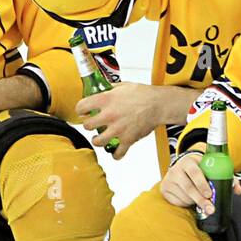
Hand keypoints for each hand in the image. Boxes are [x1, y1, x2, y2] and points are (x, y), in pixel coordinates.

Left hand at [76, 83, 194, 158]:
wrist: (159, 105)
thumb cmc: (144, 94)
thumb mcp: (123, 86)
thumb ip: (110, 89)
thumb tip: (102, 89)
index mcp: (105, 100)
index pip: (81, 107)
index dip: (80, 110)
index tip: (82, 112)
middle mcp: (109, 115)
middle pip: (87, 126)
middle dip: (89, 125)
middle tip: (92, 124)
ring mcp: (117, 129)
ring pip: (97, 141)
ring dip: (97, 140)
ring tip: (100, 138)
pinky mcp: (127, 139)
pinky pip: (117, 153)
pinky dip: (116, 154)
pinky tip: (115, 151)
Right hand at [161, 147, 240, 216]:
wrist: (182, 167)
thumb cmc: (201, 169)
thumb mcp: (212, 169)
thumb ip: (226, 177)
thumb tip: (238, 190)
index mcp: (189, 161)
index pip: (195, 172)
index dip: (202, 184)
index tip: (209, 195)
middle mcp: (176, 169)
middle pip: (189, 188)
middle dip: (200, 200)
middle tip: (210, 209)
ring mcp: (168, 179)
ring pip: (184, 196)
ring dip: (194, 202)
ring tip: (200, 200)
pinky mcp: (164, 189)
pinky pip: (177, 201)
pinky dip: (186, 203)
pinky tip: (189, 199)